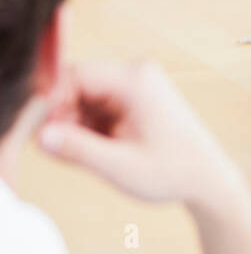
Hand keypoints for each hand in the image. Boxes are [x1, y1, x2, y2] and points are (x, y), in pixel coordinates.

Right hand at [37, 60, 245, 210]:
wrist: (207, 179)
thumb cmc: (172, 172)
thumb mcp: (120, 166)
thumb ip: (78, 150)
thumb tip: (39, 135)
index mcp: (135, 81)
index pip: (76, 74)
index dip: (52, 101)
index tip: (41, 132)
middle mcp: (135, 75)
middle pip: (78, 86)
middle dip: (64, 118)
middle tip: (59, 152)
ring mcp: (135, 87)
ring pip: (84, 100)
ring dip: (76, 127)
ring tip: (88, 159)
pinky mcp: (133, 101)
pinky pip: (97, 109)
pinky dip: (89, 130)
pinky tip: (98, 154)